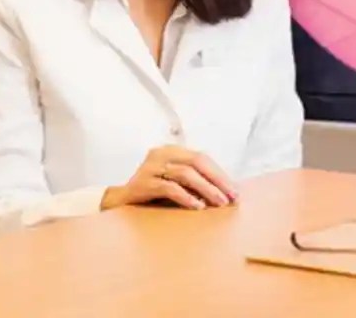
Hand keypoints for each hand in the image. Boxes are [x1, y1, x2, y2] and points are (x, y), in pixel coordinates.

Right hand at [101, 145, 236, 210]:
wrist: (120, 201)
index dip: (220, 173)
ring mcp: (150, 167)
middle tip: (231, 196)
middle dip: (217, 180)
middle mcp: (161, 154)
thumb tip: (226, 191)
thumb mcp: (175, 180)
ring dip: (206, 189)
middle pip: (196, 162)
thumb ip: (194, 179)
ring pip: (185, 174)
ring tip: (219, 202)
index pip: (202, 158)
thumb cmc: (154, 192)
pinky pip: (169, 188)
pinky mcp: (143, 183)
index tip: (234, 190)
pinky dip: (186, 197)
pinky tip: (198, 206)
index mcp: (172, 150)